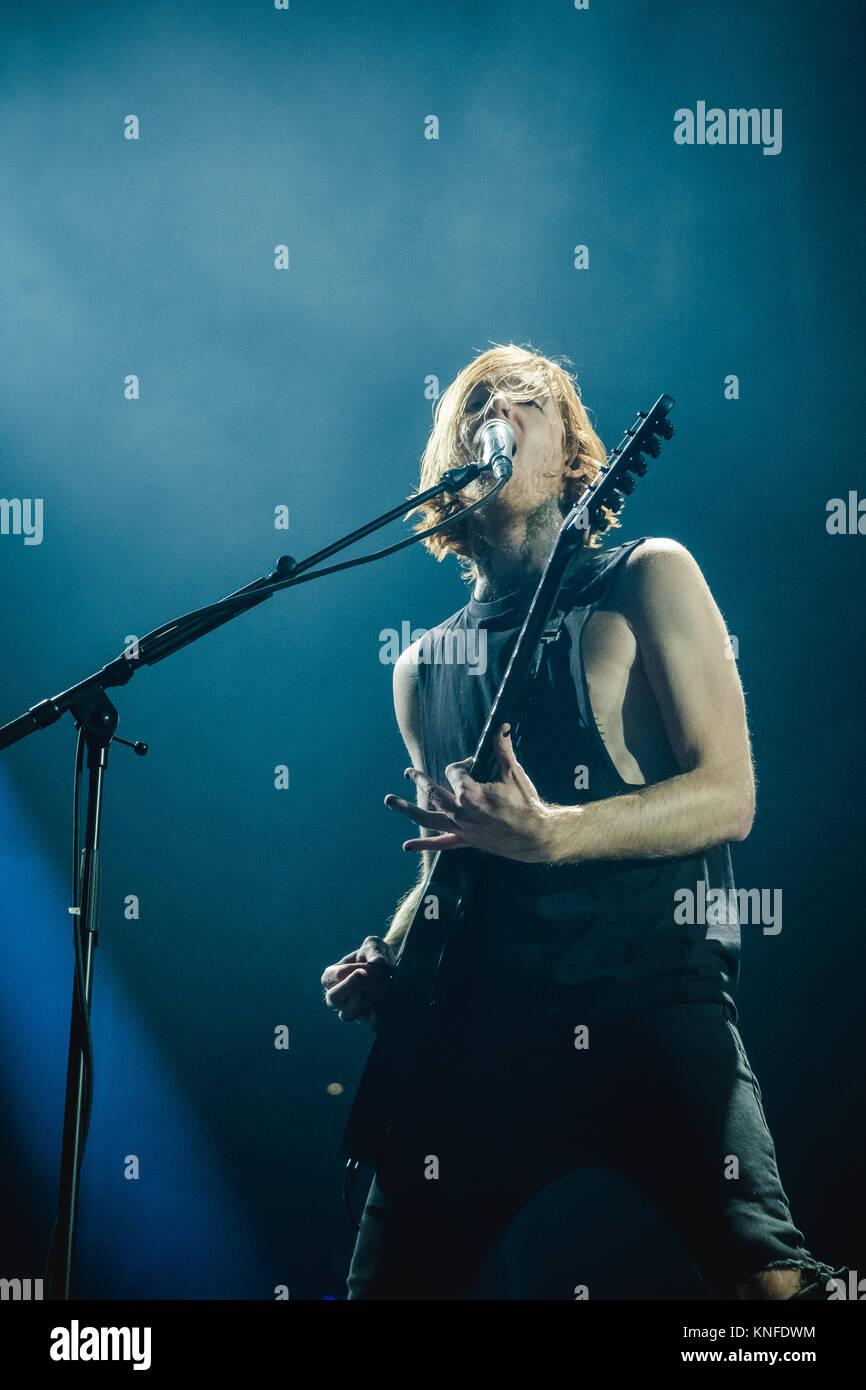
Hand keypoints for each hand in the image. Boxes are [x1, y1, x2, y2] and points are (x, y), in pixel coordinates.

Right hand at [321, 935, 395, 1028]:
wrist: (392, 966)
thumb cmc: (376, 954)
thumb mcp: (374, 945)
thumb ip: (373, 950)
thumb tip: (378, 964)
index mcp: (332, 976)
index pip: (332, 977)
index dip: (350, 972)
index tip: (367, 967)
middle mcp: (338, 996)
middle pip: (333, 999)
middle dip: (351, 988)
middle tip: (366, 977)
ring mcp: (352, 1009)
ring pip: (347, 1015)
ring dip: (363, 1001)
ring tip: (377, 989)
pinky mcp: (368, 1019)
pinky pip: (369, 1025)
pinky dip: (376, 1018)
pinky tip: (383, 1007)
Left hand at [384, 724, 555, 861]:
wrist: (535, 835)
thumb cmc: (526, 803)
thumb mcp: (514, 773)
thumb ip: (502, 749)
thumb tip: (501, 725)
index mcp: (471, 793)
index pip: (454, 772)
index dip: (462, 764)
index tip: (473, 763)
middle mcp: (461, 811)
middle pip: (432, 792)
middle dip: (419, 780)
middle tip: (408, 772)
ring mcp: (462, 827)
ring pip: (428, 818)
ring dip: (407, 809)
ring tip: (389, 800)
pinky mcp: (466, 840)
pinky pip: (442, 844)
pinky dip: (424, 844)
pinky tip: (406, 845)